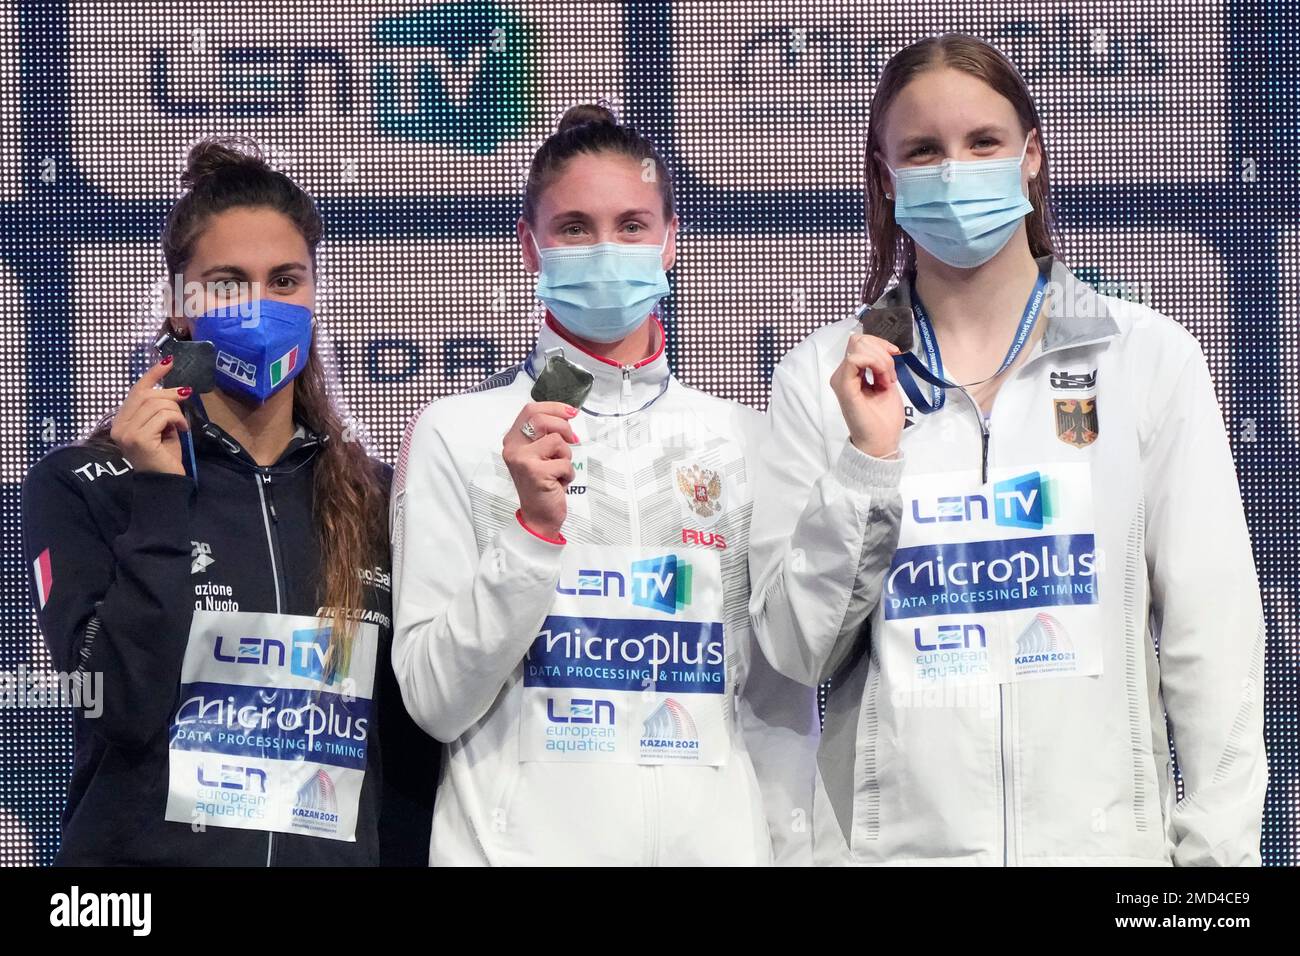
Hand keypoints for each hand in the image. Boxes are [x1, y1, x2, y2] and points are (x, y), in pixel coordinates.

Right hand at [110, 357, 191, 475]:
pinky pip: (163, 416)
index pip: (135, 391)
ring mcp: (126, 432)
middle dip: (170, 394)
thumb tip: (176, 390)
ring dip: (175, 410)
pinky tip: (181, 430)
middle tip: (186, 396)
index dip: (152, 375)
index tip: (167, 362)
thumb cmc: (164, 456)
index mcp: (121, 421)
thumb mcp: (162, 428)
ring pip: (156, 404)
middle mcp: (119, 426)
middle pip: (146, 395)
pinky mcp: (139, 438)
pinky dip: (177, 419)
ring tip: (181, 424)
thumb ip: (161, 410)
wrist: (165, 482)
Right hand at [502, 401, 578, 539]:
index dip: (554, 408)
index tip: (571, 412)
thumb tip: (567, 416)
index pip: (530, 410)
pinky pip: (564, 463)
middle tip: (572, 440)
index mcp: (513, 440)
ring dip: (566, 456)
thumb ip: (545, 435)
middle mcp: (513, 448)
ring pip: (557, 441)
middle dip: (564, 427)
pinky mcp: (536, 472)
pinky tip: (558, 483)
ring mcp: (522, 460)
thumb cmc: (541, 485)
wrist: (538, 516)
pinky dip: (568, 474)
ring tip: (558, 470)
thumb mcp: (539, 455)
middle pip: (541, 419)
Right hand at [830, 334, 904, 457]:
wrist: (881, 442)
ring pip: (858, 346)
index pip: (860, 343)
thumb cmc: (884, 418)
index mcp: (852, 373)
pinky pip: (855, 359)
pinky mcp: (844, 386)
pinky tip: (883, 381)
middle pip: (858, 340)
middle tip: (890, 375)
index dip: (880, 344)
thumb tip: (883, 348)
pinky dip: (875, 364)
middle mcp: (843, 374)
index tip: (895, 357)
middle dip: (881, 352)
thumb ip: (880, 365)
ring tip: (887, 381)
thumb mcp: (886, 383)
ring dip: (880, 360)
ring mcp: (841, 379)